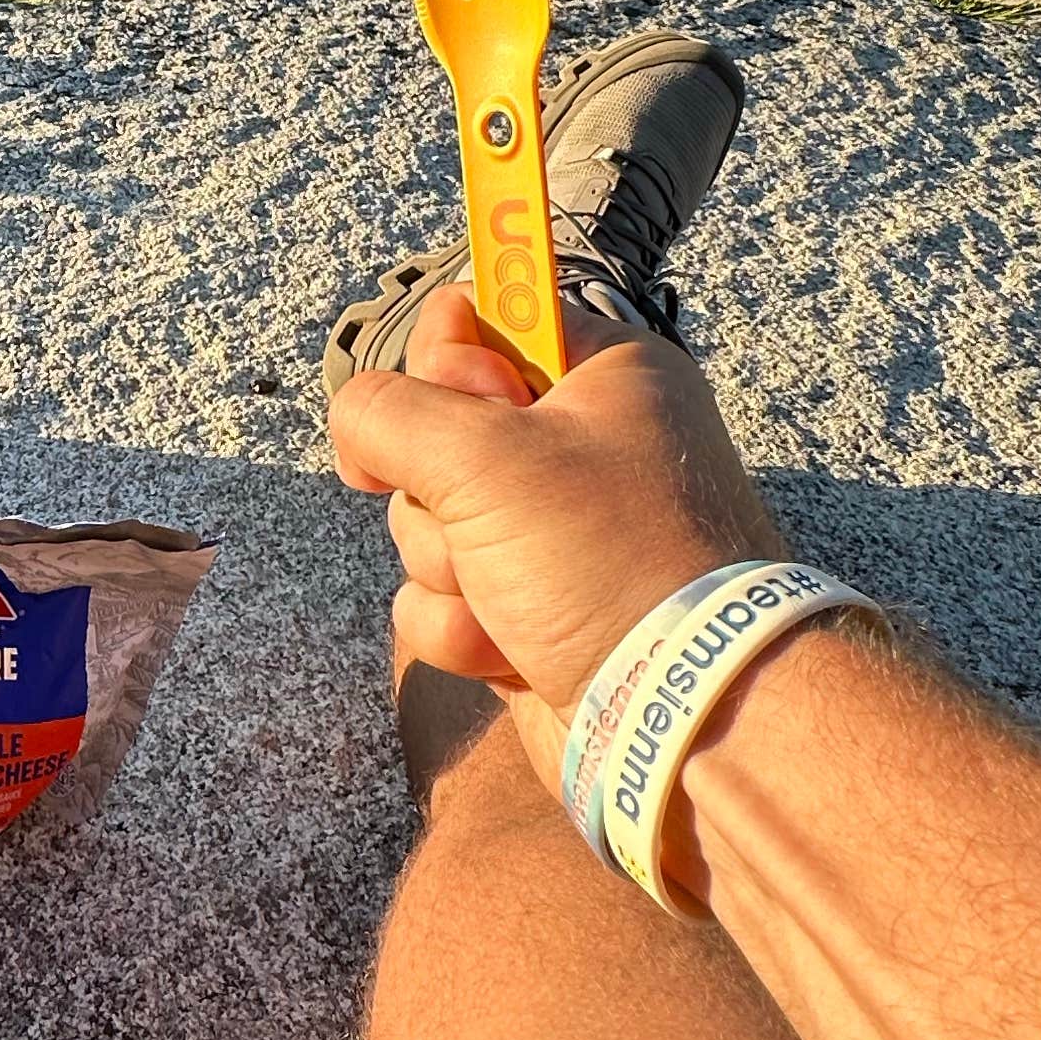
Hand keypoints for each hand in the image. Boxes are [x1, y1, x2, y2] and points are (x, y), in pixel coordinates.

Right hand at [329, 287, 783, 784]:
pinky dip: (461, 631)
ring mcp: (557, 536)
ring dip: (446, 571)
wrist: (684, 717)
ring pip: (429, 524)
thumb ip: (390, 411)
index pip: (484, 322)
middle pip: (436, 435)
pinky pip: (444, 600)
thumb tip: (356, 422)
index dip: (448, 365)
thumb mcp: (483, 455)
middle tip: (488, 519)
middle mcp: (584, 448)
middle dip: (437, 494)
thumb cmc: (607, 563)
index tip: (458, 397)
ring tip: (507, 600)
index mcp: (603, 377)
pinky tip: (509, 652)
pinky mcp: (533, 610)